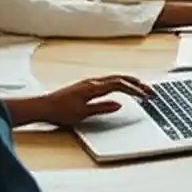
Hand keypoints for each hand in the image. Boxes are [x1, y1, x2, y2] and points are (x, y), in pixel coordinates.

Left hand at [27, 75, 151, 126]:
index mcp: (94, 87)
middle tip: (149, 90)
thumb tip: (119, 105)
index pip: (120, 85)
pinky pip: (107, 81)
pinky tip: (119, 88)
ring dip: (128, 81)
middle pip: (119, 78)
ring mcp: (88, 83)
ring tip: (139, 86)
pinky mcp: (85, 86)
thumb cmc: (59, 111)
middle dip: (136, 84)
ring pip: (113, 78)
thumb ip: (103, 108)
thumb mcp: (83, 113)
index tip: (146, 95)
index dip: (135, 90)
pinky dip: (118, 83)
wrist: (42, 107)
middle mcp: (92, 82)